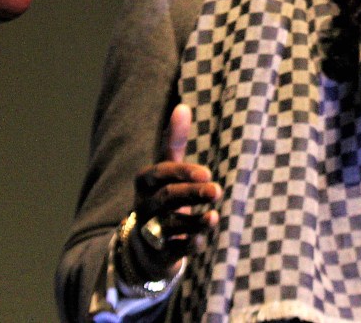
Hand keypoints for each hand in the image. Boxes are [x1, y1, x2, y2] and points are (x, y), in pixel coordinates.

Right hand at [128, 103, 220, 280]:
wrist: (145, 245)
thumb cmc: (163, 198)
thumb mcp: (167, 171)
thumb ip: (174, 141)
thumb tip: (183, 106)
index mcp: (145, 184)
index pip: (158, 173)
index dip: (181, 172)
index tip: (207, 172)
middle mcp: (144, 206)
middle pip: (166, 198)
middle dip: (191, 193)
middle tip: (216, 190)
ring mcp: (150, 231)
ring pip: (170, 225)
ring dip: (193, 221)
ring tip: (215, 217)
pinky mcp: (159, 254)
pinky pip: (173, 250)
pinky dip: (189, 245)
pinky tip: (204, 239)